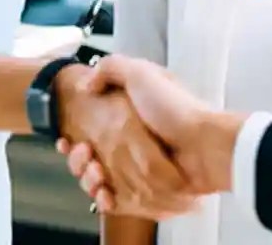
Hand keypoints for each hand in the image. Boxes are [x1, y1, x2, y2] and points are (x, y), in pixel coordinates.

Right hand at [53, 65, 197, 218]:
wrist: (205, 146)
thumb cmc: (176, 109)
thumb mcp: (141, 73)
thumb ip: (110, 69)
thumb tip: (86, 84)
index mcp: (132, 116)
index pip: (93, 128)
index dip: (74, 135)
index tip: (65, 139)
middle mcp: (135, 142)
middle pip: (92, 157)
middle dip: (77, 159)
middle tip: (80, 154)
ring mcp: (140, 168)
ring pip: (100, 180)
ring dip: (88, 178)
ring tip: (94, 173)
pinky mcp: (147, 192)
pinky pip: (118, 201)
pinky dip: (106, 199)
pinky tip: (103, 191)